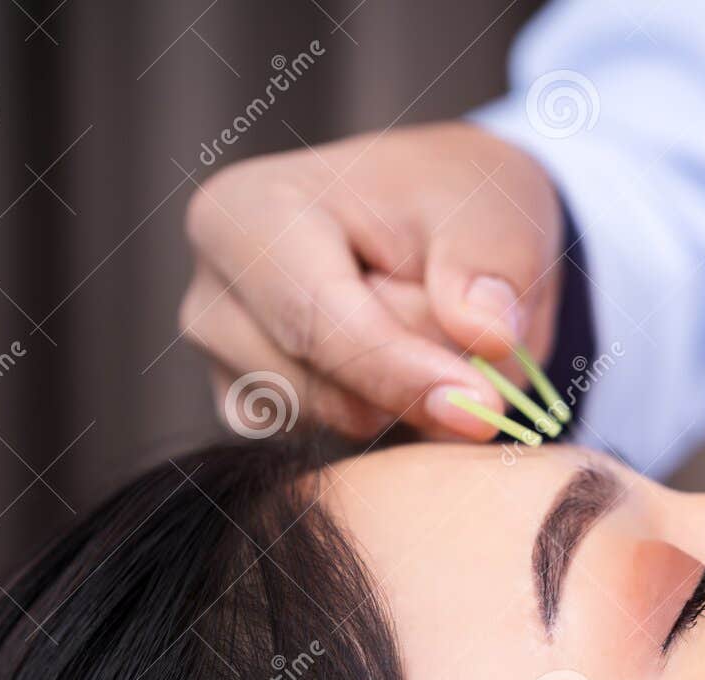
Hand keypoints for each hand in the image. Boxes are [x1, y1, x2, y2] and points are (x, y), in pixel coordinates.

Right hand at [180, 122, 563, 439]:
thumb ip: (490, 267)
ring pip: (335, 427)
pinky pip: (332, 451)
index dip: (402, 371)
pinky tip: (407, 368)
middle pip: (325, 387)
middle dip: (416, 377)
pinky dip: (389, 424)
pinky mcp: (253, 411)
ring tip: (435, 331)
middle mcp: (213, 296)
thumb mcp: (491, 207)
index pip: (315, 319)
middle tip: (477, 328)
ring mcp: (224, 363)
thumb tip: (488, 334)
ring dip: (409, 401)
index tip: (483, 403)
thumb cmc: (454, 203)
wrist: (436, 222)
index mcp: (245, 215)